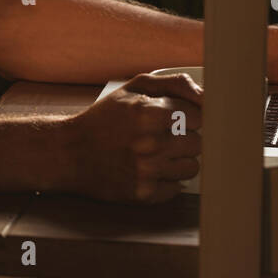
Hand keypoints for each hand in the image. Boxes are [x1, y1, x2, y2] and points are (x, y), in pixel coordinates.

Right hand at [64, 69, 201, 202]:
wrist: (71, 151)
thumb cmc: (106, 116)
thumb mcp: (135, 87)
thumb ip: (175, 84)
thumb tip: (207, 97)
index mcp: (149, 113)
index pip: (199, 117)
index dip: (188, 115)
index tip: (175, 116)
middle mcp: (150, 144)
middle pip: (198, 143)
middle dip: (185, 137)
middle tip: (164, 134)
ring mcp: (147, 172)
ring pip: (192, 167)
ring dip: (179, 159)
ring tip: (158, 152)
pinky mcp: (144, 194)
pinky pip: (177, 188)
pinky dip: (167, 180)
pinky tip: (149, 169)